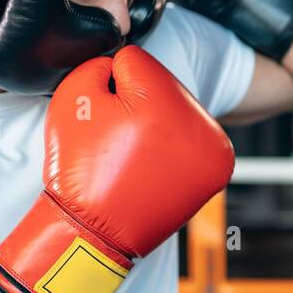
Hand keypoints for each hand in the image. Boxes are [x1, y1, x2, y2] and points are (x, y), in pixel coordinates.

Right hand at [0, 47, 234, 292]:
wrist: (96, 232)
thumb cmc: (81, 169)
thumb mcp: (72, 100)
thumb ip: (99, 65)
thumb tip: (122, 62)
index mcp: (164, 101)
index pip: (133, 60)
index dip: (109, 81)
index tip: (104, 112)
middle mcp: (200, 122)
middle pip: (162, 83)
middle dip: (138, 100)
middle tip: (118, 138)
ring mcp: (215, 146)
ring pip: (179, 108)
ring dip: (159, 120)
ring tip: (135, 153)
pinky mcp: (220, 166)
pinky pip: (193, 136)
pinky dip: (175, 143)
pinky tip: (154, 163)